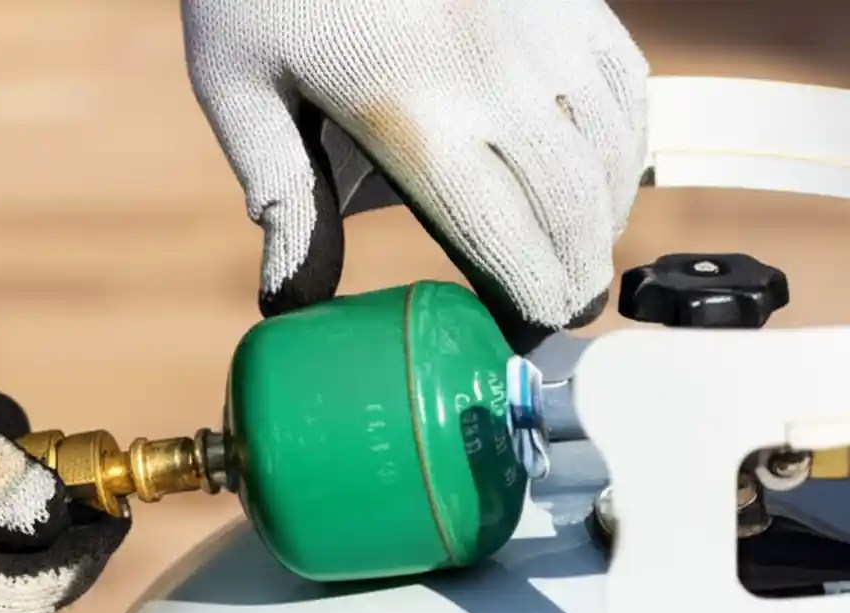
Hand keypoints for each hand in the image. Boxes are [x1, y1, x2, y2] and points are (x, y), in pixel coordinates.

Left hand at [182, 0, 648, 348]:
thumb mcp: (235, 85)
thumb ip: (281, 192)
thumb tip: (289, 301)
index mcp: (410, 113)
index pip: (500, 240)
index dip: (526, 302)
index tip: (522, 334)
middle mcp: (493, 75)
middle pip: (568, 209)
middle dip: (573, 274)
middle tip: (559, 311)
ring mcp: (539, 25)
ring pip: (609, 151)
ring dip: (605, 218)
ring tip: (581, 256)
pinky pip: (624, 79)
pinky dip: (625, 141)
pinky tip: (602, 173)